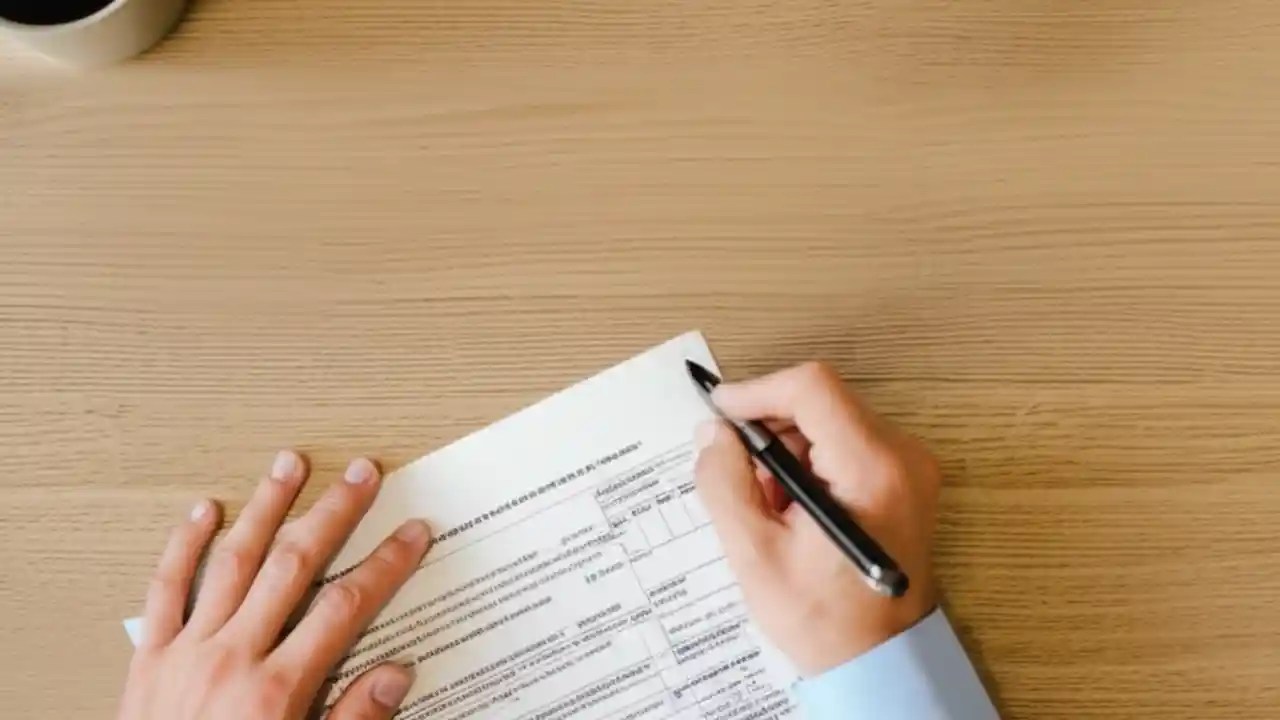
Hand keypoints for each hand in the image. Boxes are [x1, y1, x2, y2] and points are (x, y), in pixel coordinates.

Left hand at [117, 451, 432, 719]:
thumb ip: (352, 719)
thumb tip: (397, 674)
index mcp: (276, 690)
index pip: (346, 607)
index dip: (386, 565)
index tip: (412, 534)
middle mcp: (232, 657)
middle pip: (295, 565)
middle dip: (334, 513)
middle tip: (362, 474)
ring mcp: (187, 651)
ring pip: (233, 560)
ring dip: (266, 508)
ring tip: (290, 465)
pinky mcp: (149, 658)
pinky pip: (165, 590)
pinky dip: (183, 546)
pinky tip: (205, 511)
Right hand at [694, 362, 939, 675]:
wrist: (880, 663)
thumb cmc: (825, 621)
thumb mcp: (755, 554)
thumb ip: (725, 483)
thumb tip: (713, 434)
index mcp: (872, 471)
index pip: (812, 389)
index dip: (757, 391)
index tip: (720, 411)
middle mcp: (902, 458)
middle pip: (821, 402)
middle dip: (770, 429)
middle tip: (739, 474)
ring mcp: (910, 469)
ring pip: (831, 421)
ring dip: (788, 449)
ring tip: (767, 503)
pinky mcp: (905, 481)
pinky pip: (848, 445)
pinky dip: (811, 463)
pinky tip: (792, 508)